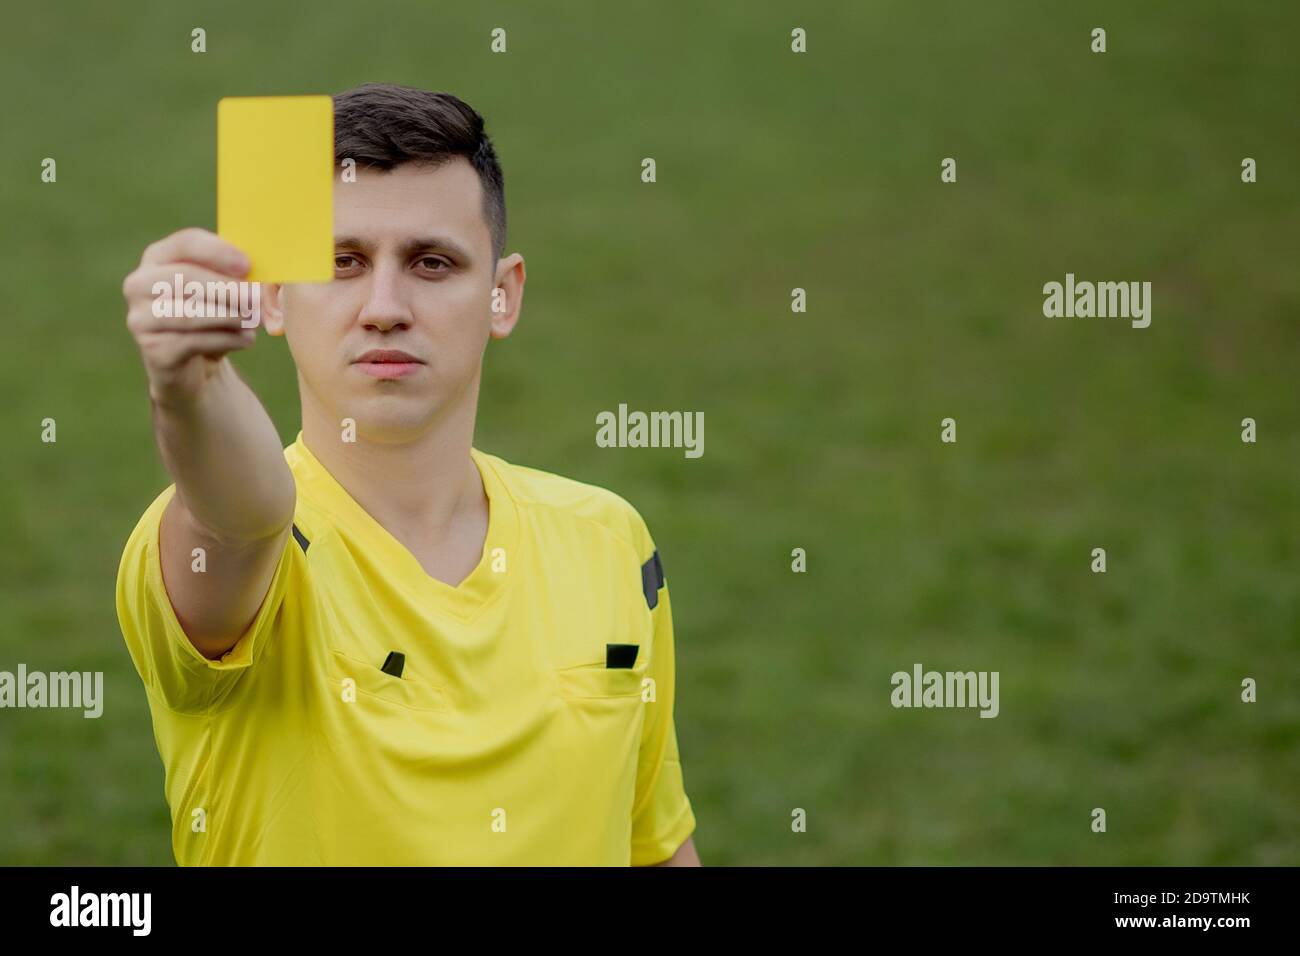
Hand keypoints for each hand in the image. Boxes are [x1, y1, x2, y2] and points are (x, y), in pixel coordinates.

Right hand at [123, 227, 257, 406]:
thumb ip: (234, 274)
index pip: (185, 243)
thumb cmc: (212, 316)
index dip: (218, 253)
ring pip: (189, 313)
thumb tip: (258, 272)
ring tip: (254, 320)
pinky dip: (226, 340)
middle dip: (226, 289)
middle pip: (185, 278)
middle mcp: (140, 283)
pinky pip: (192, 342)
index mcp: (158, 257)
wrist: (195, 365)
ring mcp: (141, 318)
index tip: (248, 266)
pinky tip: (247, 339)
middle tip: (255, 298)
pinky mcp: (152, 350)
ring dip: (229, 316)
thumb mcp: (221, 290)